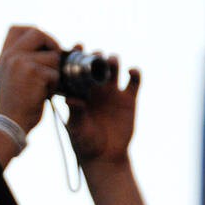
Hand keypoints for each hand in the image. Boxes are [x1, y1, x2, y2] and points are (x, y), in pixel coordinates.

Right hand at [0, 25, 61, 133]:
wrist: (12, 123)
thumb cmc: (17, 103)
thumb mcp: (11, 76)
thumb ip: (22, 58)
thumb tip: (47, 44)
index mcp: (4, 55)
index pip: (16, 29)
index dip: (33, 32)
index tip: (41, 46)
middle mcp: (11, 55)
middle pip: (38, 33)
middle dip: (52, 45)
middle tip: (54, 60)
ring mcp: (22, 62)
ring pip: (53, 56)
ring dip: (54, 72)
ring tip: (43, 87)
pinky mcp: (35, 72)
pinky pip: (55, 72)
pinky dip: (54, 86)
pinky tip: (43, 95)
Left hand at [64, 50, 139, 165]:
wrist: (105, 158)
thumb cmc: (85, 145)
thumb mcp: (77, 129)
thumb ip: (75, 113)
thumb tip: (70, 98)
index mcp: (80, 93)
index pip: (78, 70)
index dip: (78, 56)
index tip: (78, 46)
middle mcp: (96, 89)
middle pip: (97, 64)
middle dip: (97, 56)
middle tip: (95, 56)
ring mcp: (113, 92)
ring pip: (115, 68)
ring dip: (113, 60)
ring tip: (110, 62)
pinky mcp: (129, 99)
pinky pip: (134, 81)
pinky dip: (134, 73)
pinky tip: (131, 72)